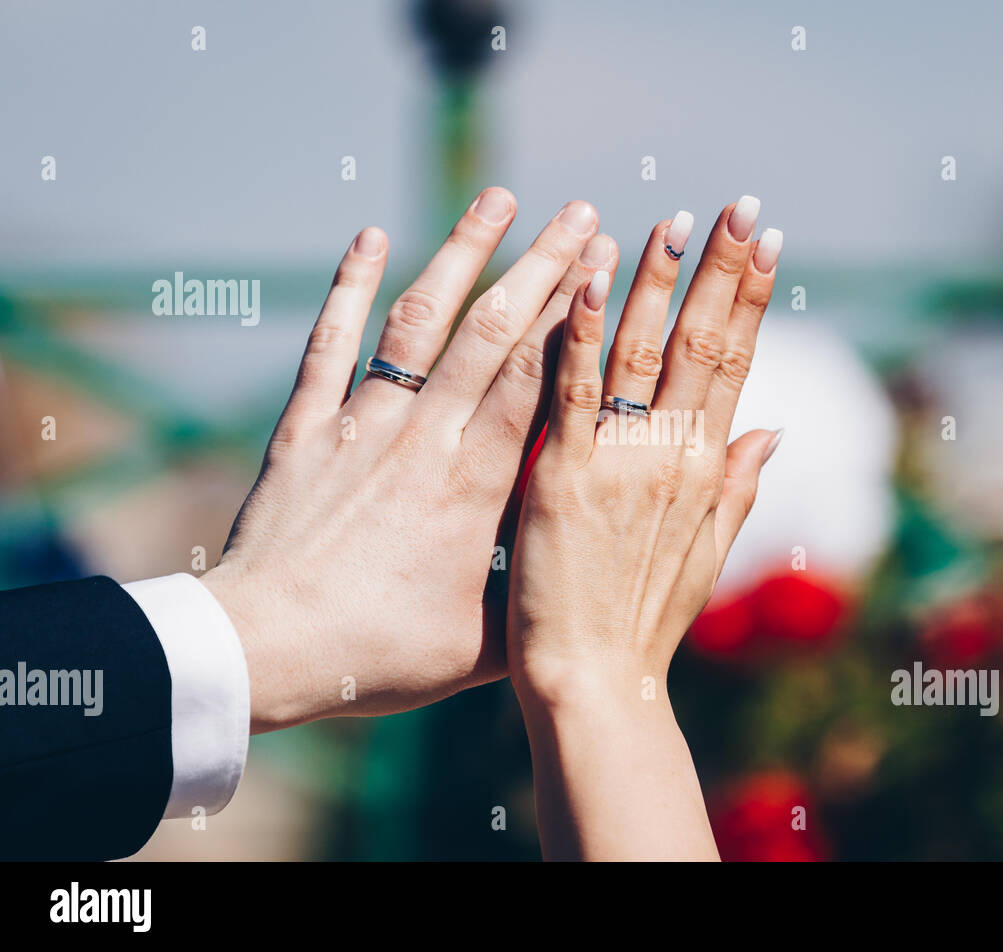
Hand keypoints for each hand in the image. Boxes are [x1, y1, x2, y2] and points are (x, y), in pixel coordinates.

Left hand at [200, 188, 617, 732]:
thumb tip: (596, 565)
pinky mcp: (308, 427)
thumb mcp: (488, 642)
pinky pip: (330, 342)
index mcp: (477, 483)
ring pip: (419, 320)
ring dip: (461, 253)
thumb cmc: (380, 653)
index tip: (609, 263)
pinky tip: (369, 235)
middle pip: (492, 329)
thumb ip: (544, 596)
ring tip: (500, 197)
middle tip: (582, 213)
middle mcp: (424, 435)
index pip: (537, 376)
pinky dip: (349, 286)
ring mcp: (362, 423)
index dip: (575, 312)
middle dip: (542, 263)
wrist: (265, 649)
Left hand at [507, 197, 782, 858]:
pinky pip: (571, 388)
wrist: (594, 682)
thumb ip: (739, 487)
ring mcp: (618, 460)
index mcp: (705, 468)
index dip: (752, 298)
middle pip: (702, 342)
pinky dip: (580, 329)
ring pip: (641, 353)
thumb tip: (772, 429)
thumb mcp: (706, 557)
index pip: (737, 362)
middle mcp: (672, 454)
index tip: (764, 243)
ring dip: (655, 281)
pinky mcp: (559, 473)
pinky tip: (583, 275)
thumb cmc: (643, 625)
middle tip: (736, 205)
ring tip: (666, 221)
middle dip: (721, 269)